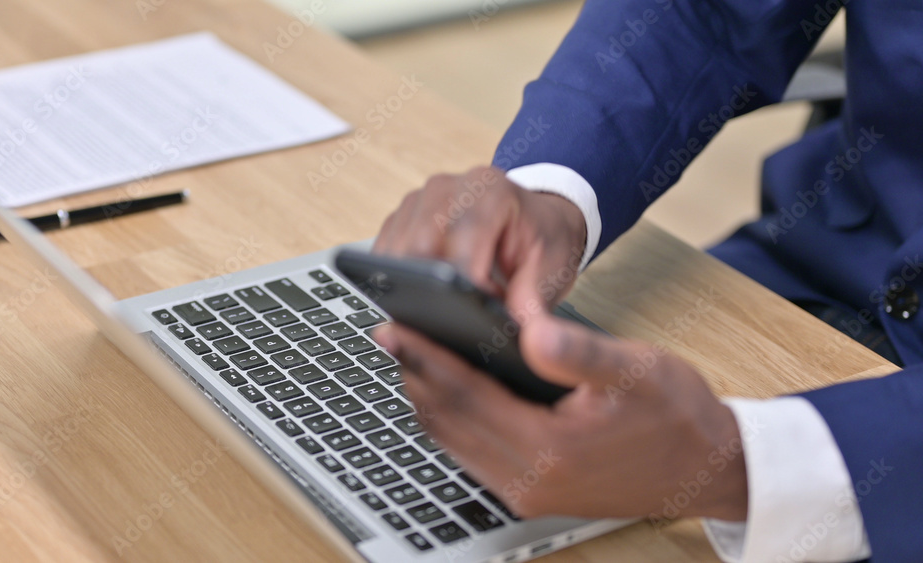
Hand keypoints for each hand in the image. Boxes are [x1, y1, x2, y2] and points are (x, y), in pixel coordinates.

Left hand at [372, 316, 748, 522]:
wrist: (707, 469)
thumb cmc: (677, 416)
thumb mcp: (638, 370)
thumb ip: (580, 353)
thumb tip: (532, 332)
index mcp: (549, 448)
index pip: (465, 396)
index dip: (425, 358)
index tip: (396, 327)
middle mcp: (529, 479)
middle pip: (447, 422)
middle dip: (415, 374)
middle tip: (391, 334)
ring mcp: (527, 492)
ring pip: (453, 441)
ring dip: (428, 397)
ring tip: (411, 355)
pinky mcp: (532, 493)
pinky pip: (471, 454)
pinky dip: (451, 419)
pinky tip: (449, 390)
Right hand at [373, 166, 586, 313]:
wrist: (534, 217)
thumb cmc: (543, 238)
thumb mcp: (553, 270)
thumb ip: (534, 304)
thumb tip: (518, 338)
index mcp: (490, 192)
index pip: (462, 247)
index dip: (465, 291)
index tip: (477, 321)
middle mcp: (448, 189)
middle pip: (418, 250)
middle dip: (432, 294)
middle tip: (456, 320)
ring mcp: (419, 201)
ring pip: (394, 255)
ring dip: (413, 289)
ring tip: (446, 306)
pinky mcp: (400, 218)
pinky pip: (384, 254)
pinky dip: (398, 282)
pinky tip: (424, 295)